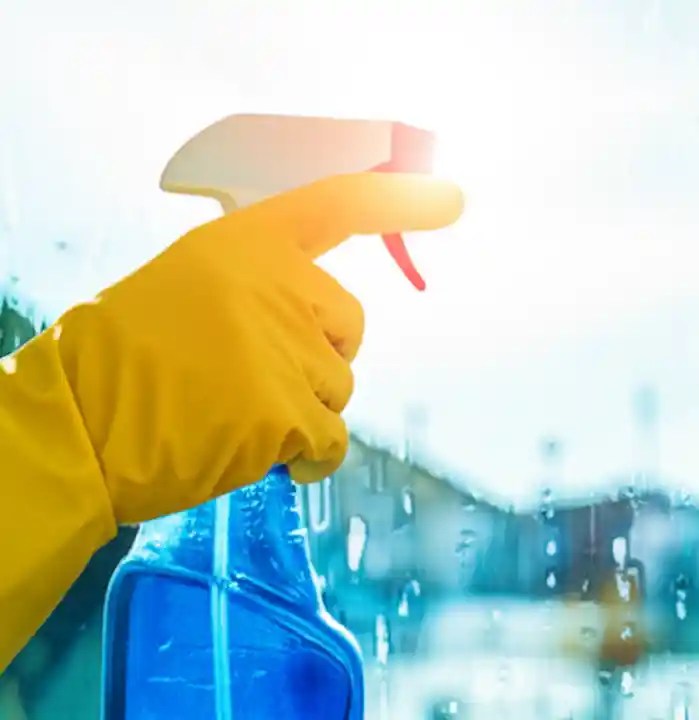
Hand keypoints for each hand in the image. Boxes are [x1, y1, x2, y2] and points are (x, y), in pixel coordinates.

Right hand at [27, 171, 462, 523]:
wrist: (75, 428)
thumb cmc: (118, 365)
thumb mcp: (184, 288)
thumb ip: (253, 289)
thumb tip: (315, 323)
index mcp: (241, 244)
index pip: (336, 205)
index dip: (397, 199)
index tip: (451, 196)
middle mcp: (273, 285)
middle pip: (348, 324)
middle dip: (323, 355)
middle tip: (259, 378)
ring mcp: (284, 349)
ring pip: (339, 387)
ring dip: (303, 411)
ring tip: (232, 416)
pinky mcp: (288, 412)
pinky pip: (330, 439)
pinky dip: (308, 458)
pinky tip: (265, 459)